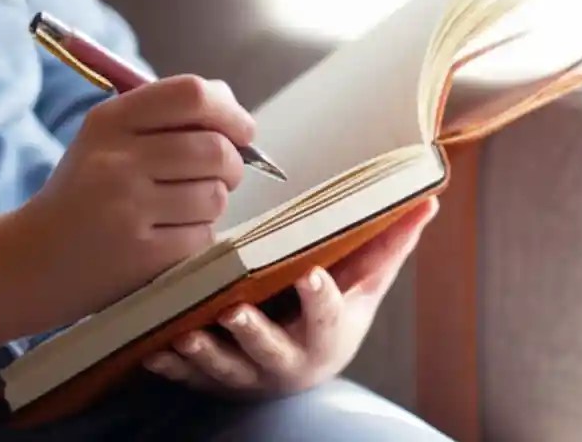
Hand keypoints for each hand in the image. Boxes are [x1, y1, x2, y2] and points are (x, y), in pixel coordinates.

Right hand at [5, 75, 254, 325]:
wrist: (31, 261)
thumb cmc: (86, 192)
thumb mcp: (107, 139)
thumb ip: (167, 116)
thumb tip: (232, 106)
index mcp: (110, 121)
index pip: (191, 95)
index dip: (230, 111)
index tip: (242, 130)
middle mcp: (117, 161)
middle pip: (215, 149)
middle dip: (232, 164)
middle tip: (220, 175)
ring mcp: (128, 210)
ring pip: (215, 196)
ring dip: (212, 202)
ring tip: (181, 208)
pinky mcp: (141, 256)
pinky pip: (203, 236)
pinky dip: (197, 236)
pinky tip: (167, 237)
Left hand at [143, 197, 438, 396]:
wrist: (300, 370)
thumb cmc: (333, 316)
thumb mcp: (364, 287)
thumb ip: (389, 245)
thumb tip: (428, 198)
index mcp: (327, 334)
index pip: (326, 315)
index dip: (319, 298)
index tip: (309, 276)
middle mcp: (286, 360)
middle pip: (268, 348)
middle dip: (252, 332)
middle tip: (233, 312)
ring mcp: (246, 375)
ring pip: (222, 367)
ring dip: (202, 352)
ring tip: (183, 332)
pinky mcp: (211, 382)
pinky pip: (186, 378)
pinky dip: (169, 364)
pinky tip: (152, 346)